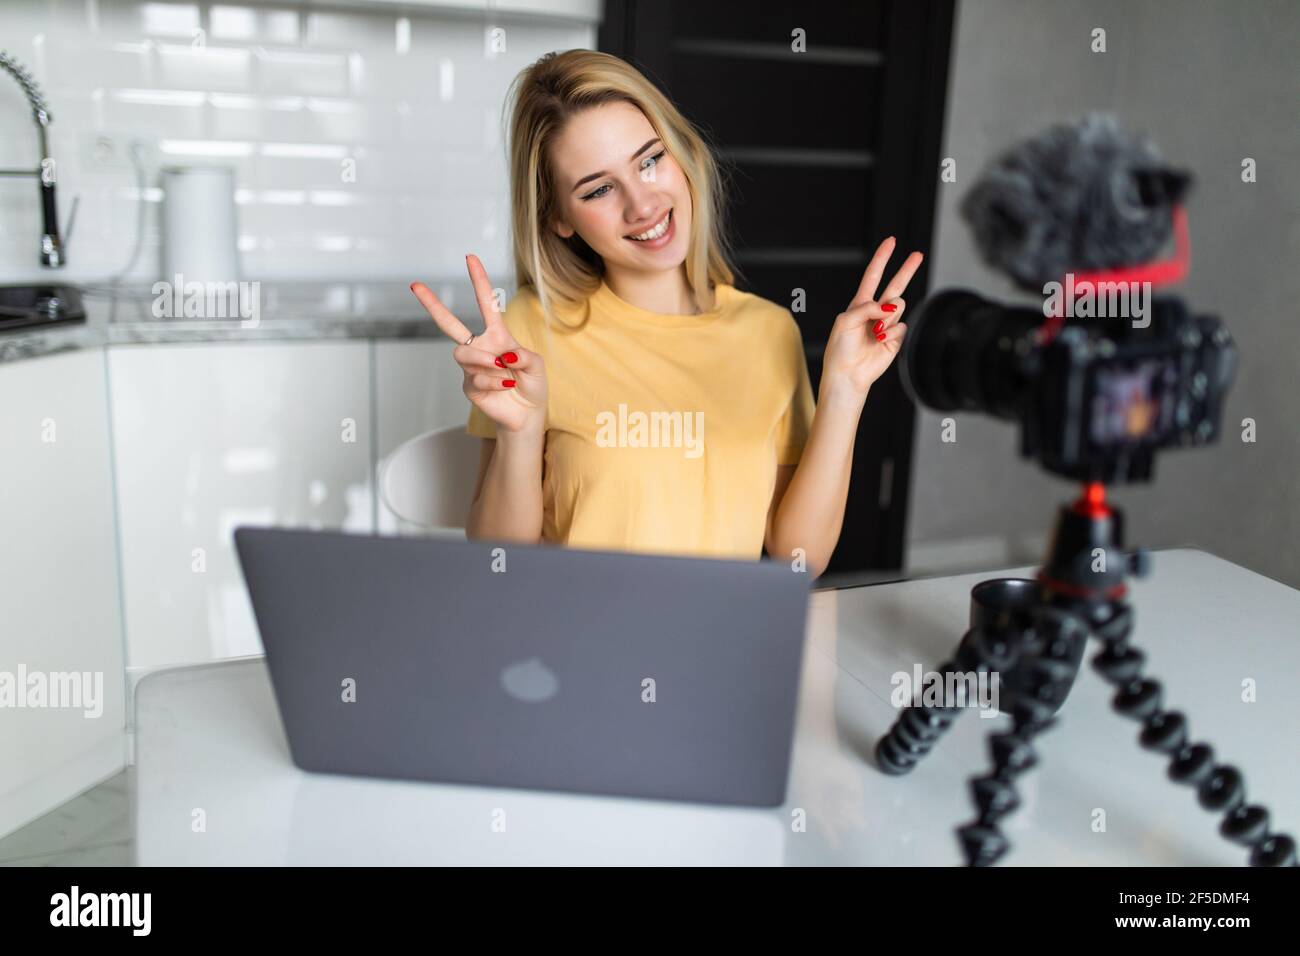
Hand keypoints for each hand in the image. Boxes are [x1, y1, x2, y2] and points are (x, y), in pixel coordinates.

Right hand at [410, 254, 547, 434]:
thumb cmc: (532, 385)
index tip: (469, 257)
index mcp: (497, 335)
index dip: (479, 280)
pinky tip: (505, 385)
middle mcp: (480, 347)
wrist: (527, 414)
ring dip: (485, 360)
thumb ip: (524, 356)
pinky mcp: (469, 387)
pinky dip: (494, 381)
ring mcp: (472, 367)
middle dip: (432, 304)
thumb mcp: (536, 365)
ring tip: (502, 368)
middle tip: (415, 285)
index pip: (486, 303)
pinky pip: (474, 378)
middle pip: (449, 324)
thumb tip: (503, 355)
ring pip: (464, 353)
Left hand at [820, 237, 923, 406]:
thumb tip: (888, 306)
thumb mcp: (845, 321)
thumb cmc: (841, 349)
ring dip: (887, 317)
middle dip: (906, 269)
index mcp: (860, 303)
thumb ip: (866, 308)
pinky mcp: (896, 337)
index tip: (891, 241)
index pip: (873, 275)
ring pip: (898, 307)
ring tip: (875, 332)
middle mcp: (875, 311)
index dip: (882, 258)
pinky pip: (901, 326)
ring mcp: (887, 324)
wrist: (849, 373)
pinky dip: (891, 332)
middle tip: (918, 254)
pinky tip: (881, 341)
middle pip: (895, 285)